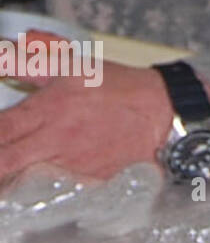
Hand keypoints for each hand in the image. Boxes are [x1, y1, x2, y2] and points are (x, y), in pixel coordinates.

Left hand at [0, 30, 172, 182]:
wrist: (161, 112)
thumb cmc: (118, 87)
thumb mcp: (74, 67)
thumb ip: (31, 65)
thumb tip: (3, 54)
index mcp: (49, 108)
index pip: (0, 129)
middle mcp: (55, 139)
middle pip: (3, 162)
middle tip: (3, 154)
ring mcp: (70, 164)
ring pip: (23, 181)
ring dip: (14, 174)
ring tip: (20, 163)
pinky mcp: (86, 181)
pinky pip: (54, 188)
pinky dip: (43, 184)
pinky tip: (46, 174)